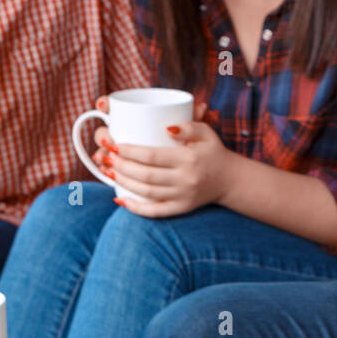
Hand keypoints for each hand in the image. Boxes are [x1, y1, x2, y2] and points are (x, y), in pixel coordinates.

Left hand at [92, 99, 236, 216]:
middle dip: (122, 166)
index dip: (130, 152)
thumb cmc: (212, 150)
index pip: (153, 156)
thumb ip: (188, 125)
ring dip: (124, 183)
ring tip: (109, 171)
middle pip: (146, 175)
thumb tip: (166, 127)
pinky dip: (135, 207)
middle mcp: (186, 180)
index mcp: (189, 158)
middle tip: (107, 157)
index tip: (114, 145)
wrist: (229, 178)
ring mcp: (183, 197)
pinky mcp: (182, 209)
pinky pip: (155, 212)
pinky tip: (120, 198)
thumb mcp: (206, 131)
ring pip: (147, 193)